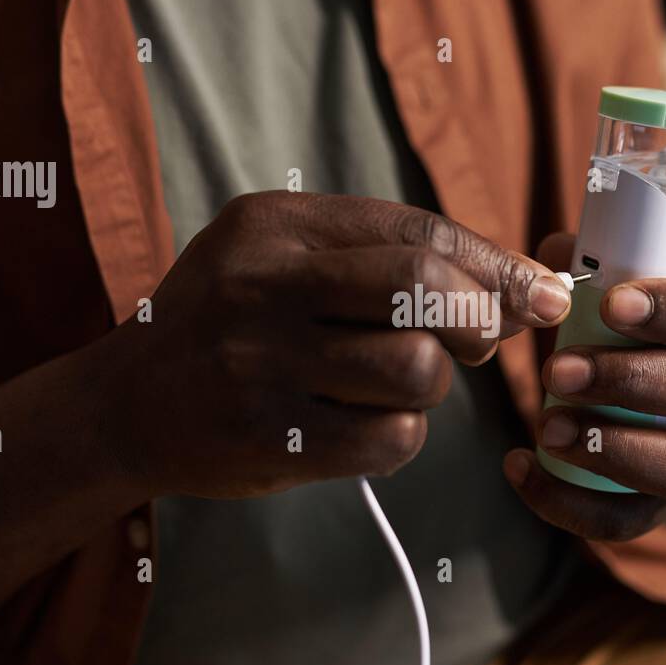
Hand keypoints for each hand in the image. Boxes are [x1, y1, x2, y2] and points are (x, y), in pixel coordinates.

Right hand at [111, 191, 572, 498]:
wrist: (123, 405)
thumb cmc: (226, 325)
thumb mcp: (281, 258)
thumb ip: (385, 260)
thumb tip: (520, 289)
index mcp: (273, 225)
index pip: (415, 230)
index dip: (494, 263)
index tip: (542, 293)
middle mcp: (263, 285)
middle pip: (424, 288)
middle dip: (479, 320)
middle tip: (477, 344)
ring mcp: (261, 364)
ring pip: (416, 369)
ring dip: (433, 385)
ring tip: (394, 384)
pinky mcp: (269, 437)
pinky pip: (391, 439)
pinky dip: (401, 436)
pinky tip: (363, 425)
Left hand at [503, 233, 665, 540]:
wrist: (639, 411)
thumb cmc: (634, 339)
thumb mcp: (620, 297)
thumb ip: (593, 266)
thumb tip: (559, 250)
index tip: (612, 303)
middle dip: (633, 379)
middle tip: (558, 370)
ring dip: (615, 447)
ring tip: (548, 427)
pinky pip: (630, 520)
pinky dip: (571, 502)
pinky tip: (521, 467)